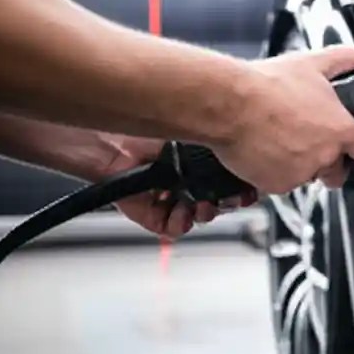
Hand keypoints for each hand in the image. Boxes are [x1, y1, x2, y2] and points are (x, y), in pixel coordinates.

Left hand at [92, 134, 249, 237]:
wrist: (105, 139)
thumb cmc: (142, 125)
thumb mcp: (191, 132)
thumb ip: (219, 147)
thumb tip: (245, 156)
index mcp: (197, 154)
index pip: (227, 176)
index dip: (239, 185)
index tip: (248, 188)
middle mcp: (183, 175)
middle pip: (216, 198)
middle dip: (225, 201)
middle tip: (228, 199)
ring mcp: (166, 196)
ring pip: (197, 216)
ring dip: (204, 213)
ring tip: (202, 205)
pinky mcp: (149, 213)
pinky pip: (171, 228)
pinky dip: (179, 224)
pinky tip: (180, 213)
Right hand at [213, 45, 353, 194]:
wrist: (228, 103)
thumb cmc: (266, 84)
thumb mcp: (311, 64)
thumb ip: (343, 60)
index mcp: (341, 130)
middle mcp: (325, 155)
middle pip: (337, 173)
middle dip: (329, 164)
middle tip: (309, 144)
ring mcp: (300, 173)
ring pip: (306, 176)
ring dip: (298, 163)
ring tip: (279, 138)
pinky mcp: (275, 185)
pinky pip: (280, 183)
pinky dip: (274, 171)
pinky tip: (264, 149)